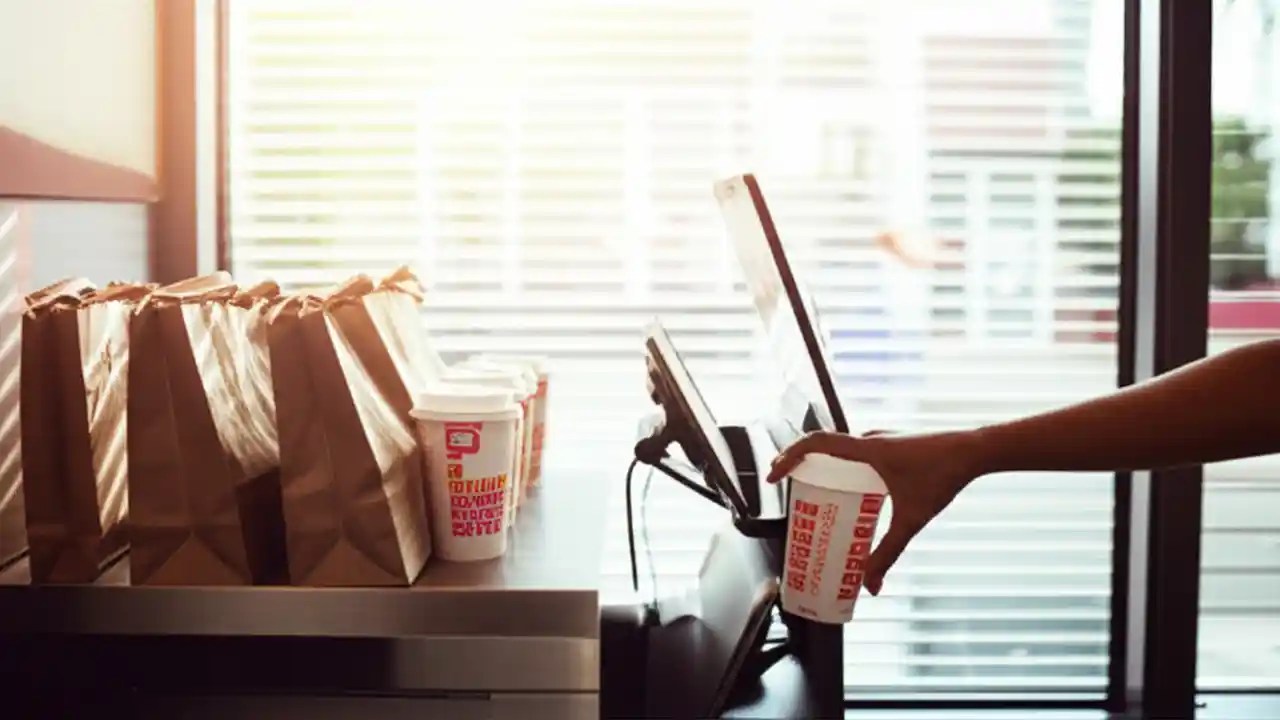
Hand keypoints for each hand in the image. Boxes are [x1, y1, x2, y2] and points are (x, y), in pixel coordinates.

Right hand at [767, 430, 985, 594]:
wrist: (976, 450)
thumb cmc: (944, 477)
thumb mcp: (912, 519)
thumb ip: (888, 553)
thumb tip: (870, 586)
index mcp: (867, 449)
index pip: (816, 443)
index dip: (789, 456)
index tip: (774, 476)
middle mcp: (869, 438)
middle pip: (822, 444)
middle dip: (797, 461)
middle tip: (783, 484)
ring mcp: (881, 438)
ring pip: (840, 447)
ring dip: (820, 461)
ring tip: (809, 486)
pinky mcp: (892, 442)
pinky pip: (856, 450)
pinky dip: (841, 464)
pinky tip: (849, 487)